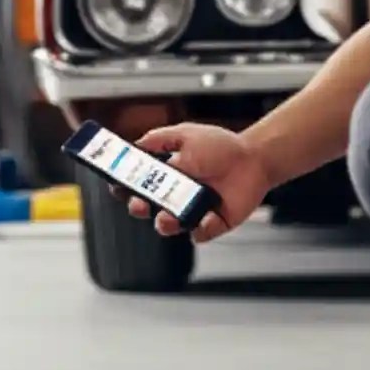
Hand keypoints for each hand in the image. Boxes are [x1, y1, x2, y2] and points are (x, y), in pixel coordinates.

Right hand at [116, 123, 272, 243]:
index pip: (136, 185)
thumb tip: (135, 144)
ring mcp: (192, 211)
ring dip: (163, 223)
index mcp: (165, 175)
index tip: (116, 185)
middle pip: (146, 208)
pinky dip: (200, 228)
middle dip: (136, 207)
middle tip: (138, 203)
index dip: (124, 187)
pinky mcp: (212, 224)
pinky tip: (207, 215)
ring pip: (168, 225)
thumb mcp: (186, 135)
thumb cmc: (222, 147)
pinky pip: (199, 234)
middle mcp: (175, 195)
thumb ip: (159, 139)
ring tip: (167, 216)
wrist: (253, 158)